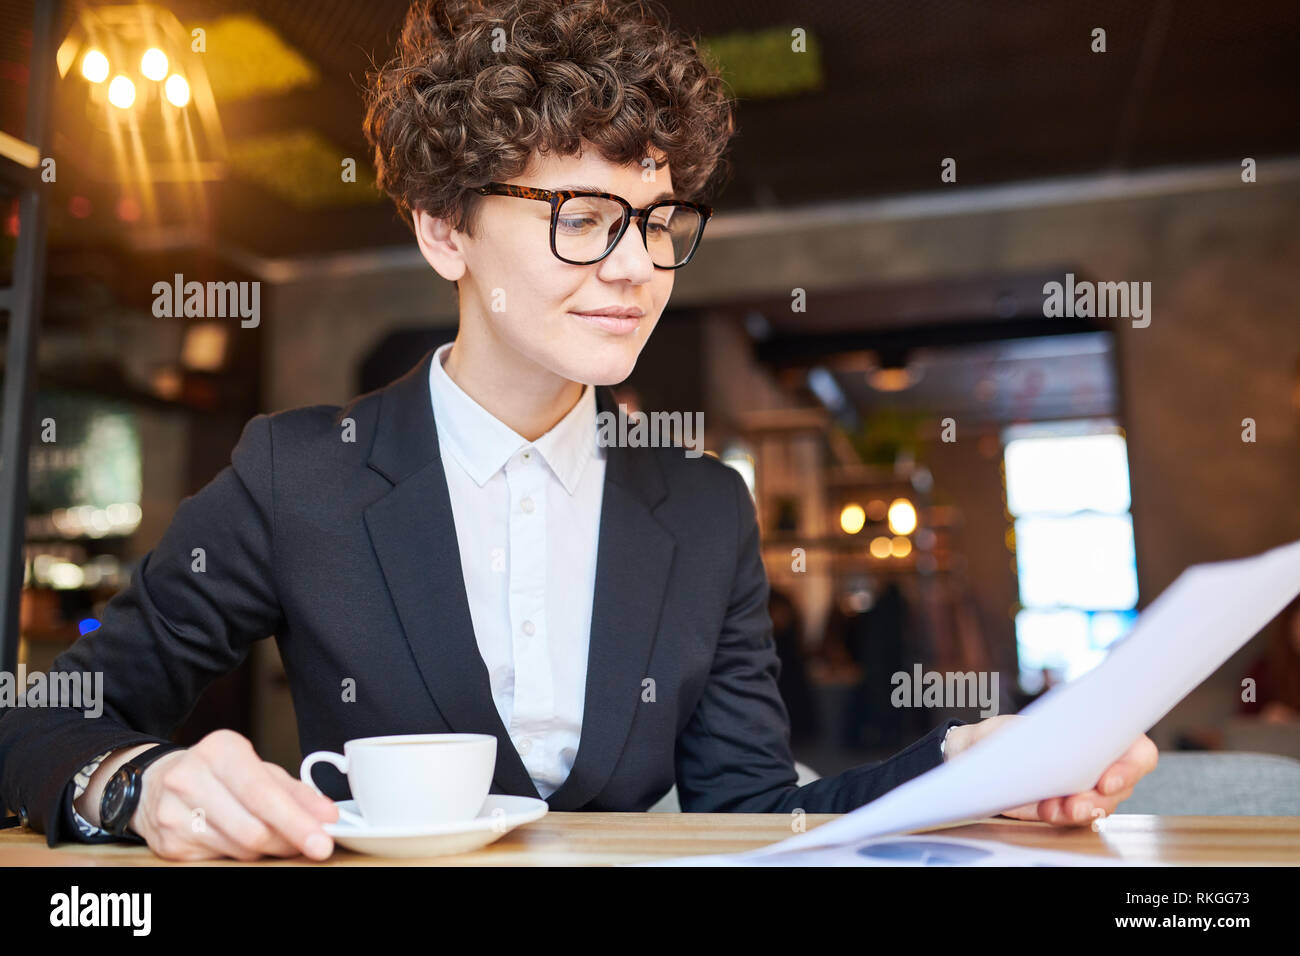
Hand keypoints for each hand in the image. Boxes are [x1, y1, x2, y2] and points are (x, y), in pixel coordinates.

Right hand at [130, 729, 339, 860]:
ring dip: (267, 850)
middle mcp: (190, 778)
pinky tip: (240, 840)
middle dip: (288, 841)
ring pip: (238, 849)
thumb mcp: (257, 769)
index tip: (322, 839)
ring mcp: (173, 814)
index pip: (262, 793)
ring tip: (274, 838)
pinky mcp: (168, 845)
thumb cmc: (216, 772)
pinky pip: (219, 860)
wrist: (154, 782)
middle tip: (311, 845)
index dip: (296, 821)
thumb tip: (327, 816)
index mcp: (219, 751)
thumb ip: (295, 792)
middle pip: (252, 829)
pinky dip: (240, 856)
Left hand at [944, 714, 1156, 825]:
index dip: (1130, 767)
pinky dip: (1063, 816)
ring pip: (1101, 805)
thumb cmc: (1002, 733)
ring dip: (1080, 811)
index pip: (1137, 752)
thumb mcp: (1014, 727)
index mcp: (1101, 732)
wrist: (978, 754)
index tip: (1106, 780)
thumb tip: (1043, 745)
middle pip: (1122, 785)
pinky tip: (1047, 811)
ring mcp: (1087, 786)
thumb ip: (1036, 735)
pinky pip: (1076, 816)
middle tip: (1074, 804)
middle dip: (1099, 798)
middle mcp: (1101, 761)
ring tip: (1052, 809)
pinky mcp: (1068, 805)